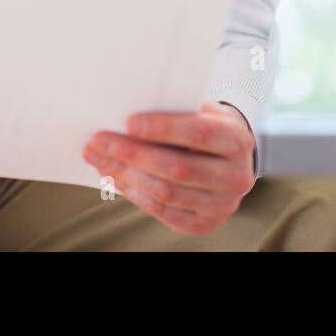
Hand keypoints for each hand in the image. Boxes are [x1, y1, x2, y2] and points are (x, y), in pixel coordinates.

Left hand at [83, 101, 255, 234]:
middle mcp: (235, 176)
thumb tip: (127, 120)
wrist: (234, 161)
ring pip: (166, 193)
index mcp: (237, 140)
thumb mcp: (204, 112)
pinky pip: (163, 211)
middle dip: (132, 154)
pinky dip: (135, 194)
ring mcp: (222, 204)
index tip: (128, 121)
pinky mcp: (205, 224)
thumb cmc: (209, 128)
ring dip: (126, 175)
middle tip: (98, 141)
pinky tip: (116, 177)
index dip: (163, 128)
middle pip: (178, 167)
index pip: (199, 133)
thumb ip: (176, 113)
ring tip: (99, 159)